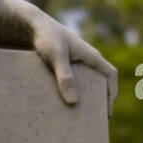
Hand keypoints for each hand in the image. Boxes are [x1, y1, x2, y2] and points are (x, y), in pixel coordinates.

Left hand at [0, 0, 118, 114]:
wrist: (30, 24)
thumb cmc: (45, 37)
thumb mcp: (55, 57)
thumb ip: (64, 78)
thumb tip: (74, 102)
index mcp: (90, 55)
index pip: (110, 74)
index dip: (113, 92)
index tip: (107, 111)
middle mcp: (85, 58)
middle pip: (100, 80)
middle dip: (99, 98)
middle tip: (93, 118)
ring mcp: (74, 60)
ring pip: (86, 80)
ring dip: (84, 95)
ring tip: (76, 114)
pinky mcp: (62, 63)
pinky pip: (72, 78)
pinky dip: (71, 90)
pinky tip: (60, 102)